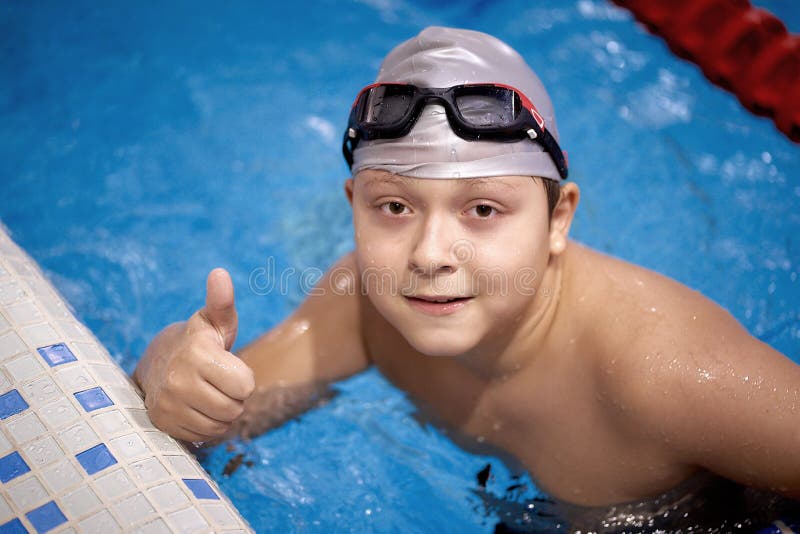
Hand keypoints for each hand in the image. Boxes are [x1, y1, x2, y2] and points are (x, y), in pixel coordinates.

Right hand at [135, 268, 254, 442]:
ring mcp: (168, 403)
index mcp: (197, 353)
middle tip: (220, 382)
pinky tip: (198, 407)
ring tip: (210, 393)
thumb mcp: (213, 320)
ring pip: (220, 425)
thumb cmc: (199, 340)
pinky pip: (203, 436)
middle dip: (235, 398)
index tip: (229, 367)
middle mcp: (178, 380)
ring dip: (223, 414)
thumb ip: (222, 301)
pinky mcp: (162, 422)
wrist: (159, 362)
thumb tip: (220, 274)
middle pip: (234, 409)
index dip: (244, 379)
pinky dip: (207, 426)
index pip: (245, 386)